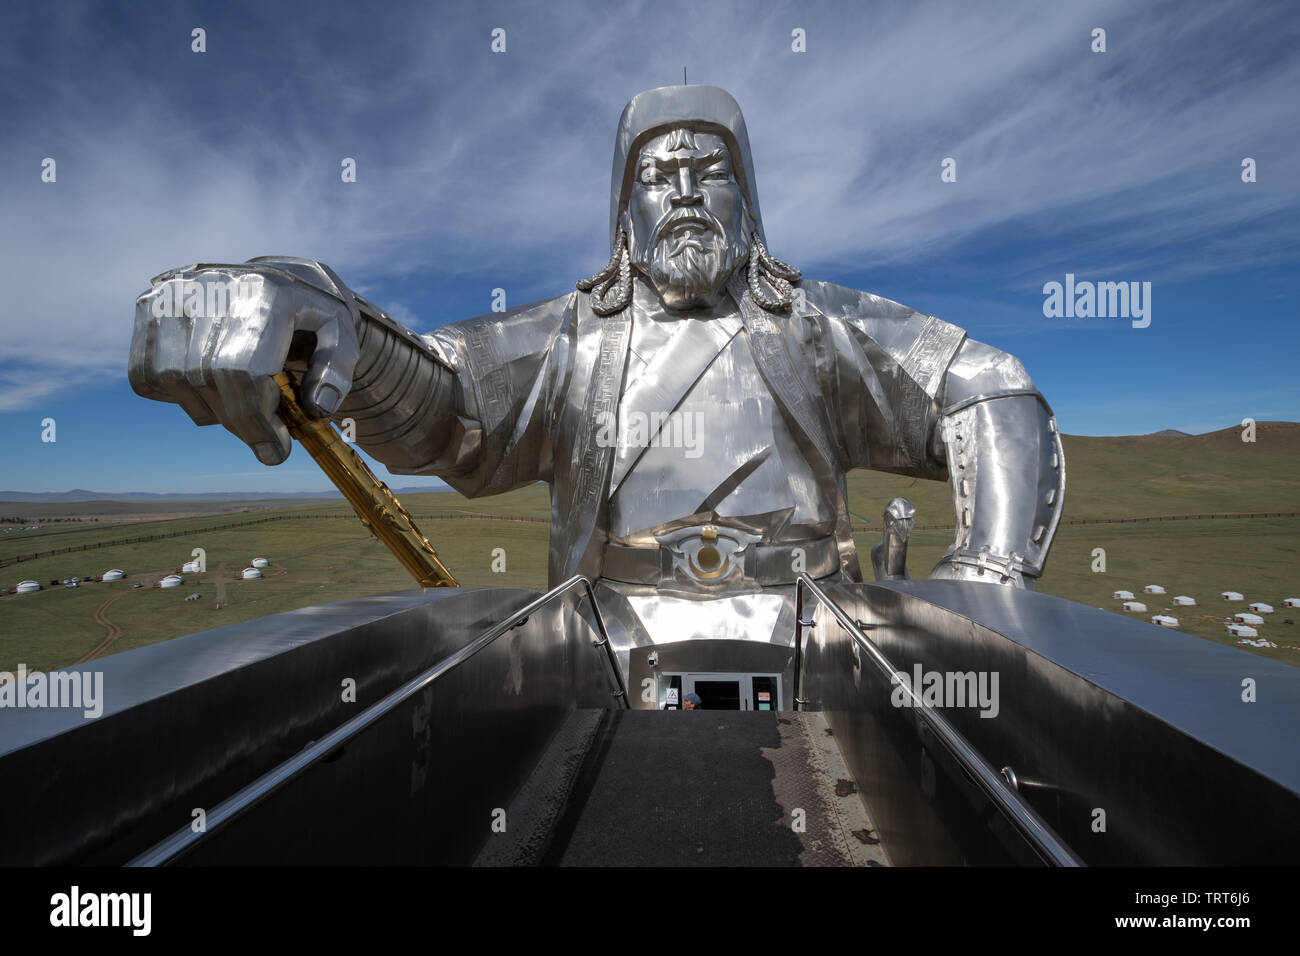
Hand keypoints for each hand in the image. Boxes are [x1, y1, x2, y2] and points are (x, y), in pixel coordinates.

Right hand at [128, 263, 359, 464]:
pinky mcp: (150, 303)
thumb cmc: (313, 313)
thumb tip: (317, 409)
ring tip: (241, 405)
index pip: (242, 370)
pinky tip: (210, 389)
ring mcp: (174, 292)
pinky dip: (174, 395)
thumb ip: (336, 371)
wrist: (280, 276)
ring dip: (209, 411)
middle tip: (264, 439)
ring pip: (173, 379)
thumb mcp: (342, 335)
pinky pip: (145, 373)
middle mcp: (212, 286)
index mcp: (264, 291)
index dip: (256, 421)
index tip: (276, 452)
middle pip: (207, 378)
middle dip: (239, 423)